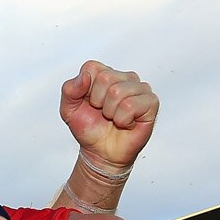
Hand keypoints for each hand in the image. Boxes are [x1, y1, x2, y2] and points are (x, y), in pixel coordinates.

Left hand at [60, 61, 158, 175]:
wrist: (101, 152)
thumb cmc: (88, 128)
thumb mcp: (68, 109)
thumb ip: (69, 90)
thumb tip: (85, 77)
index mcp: (104, 73)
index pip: (91, 68)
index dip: (85, 90)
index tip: (89, 103)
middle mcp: (124, 77)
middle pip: (105, 78)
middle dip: (98, 102)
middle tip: (103, 113)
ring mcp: (140, 89)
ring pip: (117, 92)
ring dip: (110, 112)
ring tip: (114, 118)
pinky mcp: (151, 102)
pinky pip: (131, 105)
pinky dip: (122, 119)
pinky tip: (126, 123)